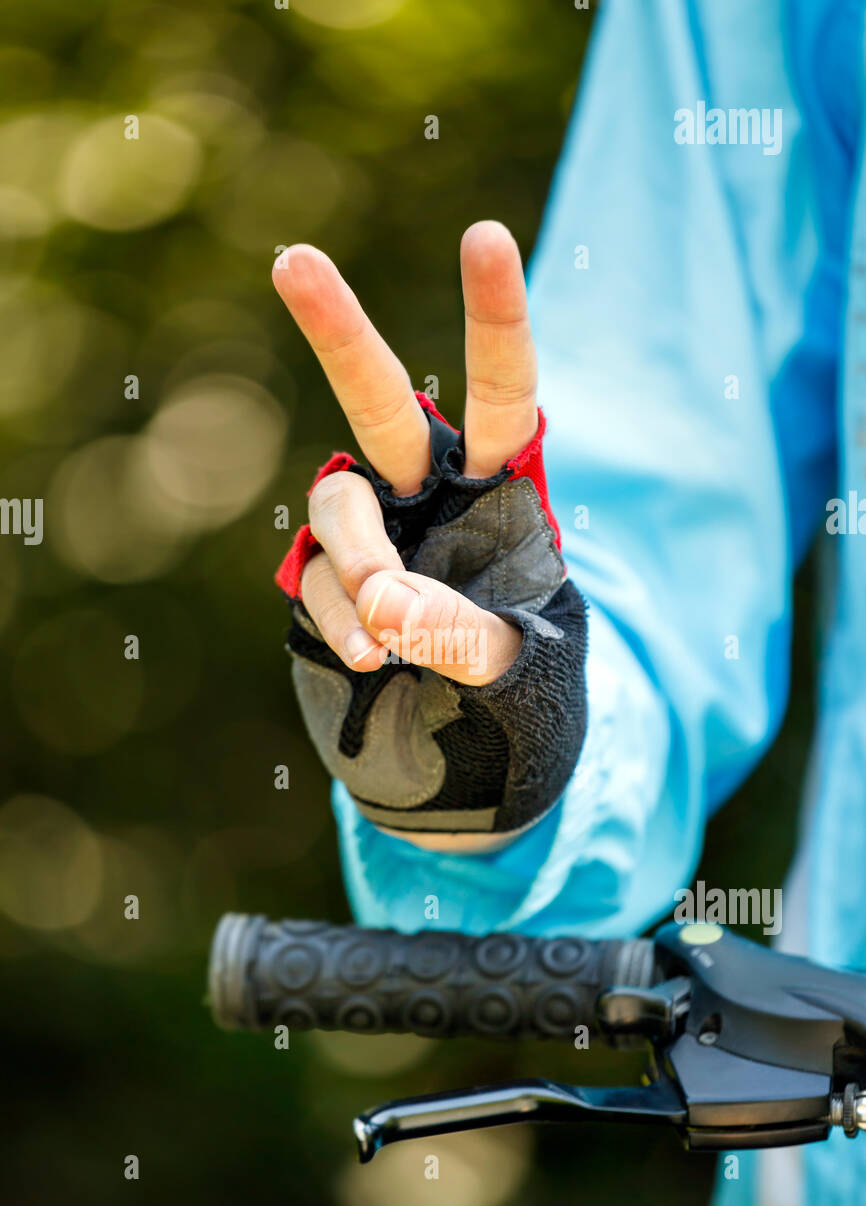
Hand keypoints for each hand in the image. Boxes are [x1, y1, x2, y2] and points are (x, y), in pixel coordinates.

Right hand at [271, 222, 585, 853]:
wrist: (473, 762)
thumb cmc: (525, 698)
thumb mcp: (525, 670)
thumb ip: (466, 634)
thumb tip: (386, 608)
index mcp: (501, 489)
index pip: (501, 392)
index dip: (494, 319)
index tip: (483, 235)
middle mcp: (427, 497)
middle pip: (382, 405)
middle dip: (340, 334)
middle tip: (292, 260)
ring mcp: (371, 542)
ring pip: (340, 512)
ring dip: (361, 565)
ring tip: (390, 638)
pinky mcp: (323, 591)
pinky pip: (319, 588)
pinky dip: (343, 621)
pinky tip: (373, 659)